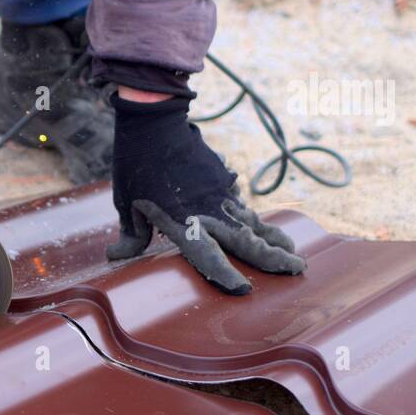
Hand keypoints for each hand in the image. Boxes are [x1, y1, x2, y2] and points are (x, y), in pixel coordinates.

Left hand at [104, 93, 304, 294]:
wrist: (156, 124)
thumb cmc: (136, 166)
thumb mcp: (126, 203)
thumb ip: (130, 235)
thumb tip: (116, 256)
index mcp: (183, 223)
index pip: (209, 257)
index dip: (226, 275)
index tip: (244, 290)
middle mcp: (209, 213)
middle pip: (248, 242)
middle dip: (275, 258)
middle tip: (299, 269)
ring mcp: (221, 196)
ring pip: (254, 223)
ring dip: (274, 239)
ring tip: (293, 252)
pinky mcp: (225, 181)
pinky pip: (245, 207)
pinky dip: (258, 221)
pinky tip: (265, 229)